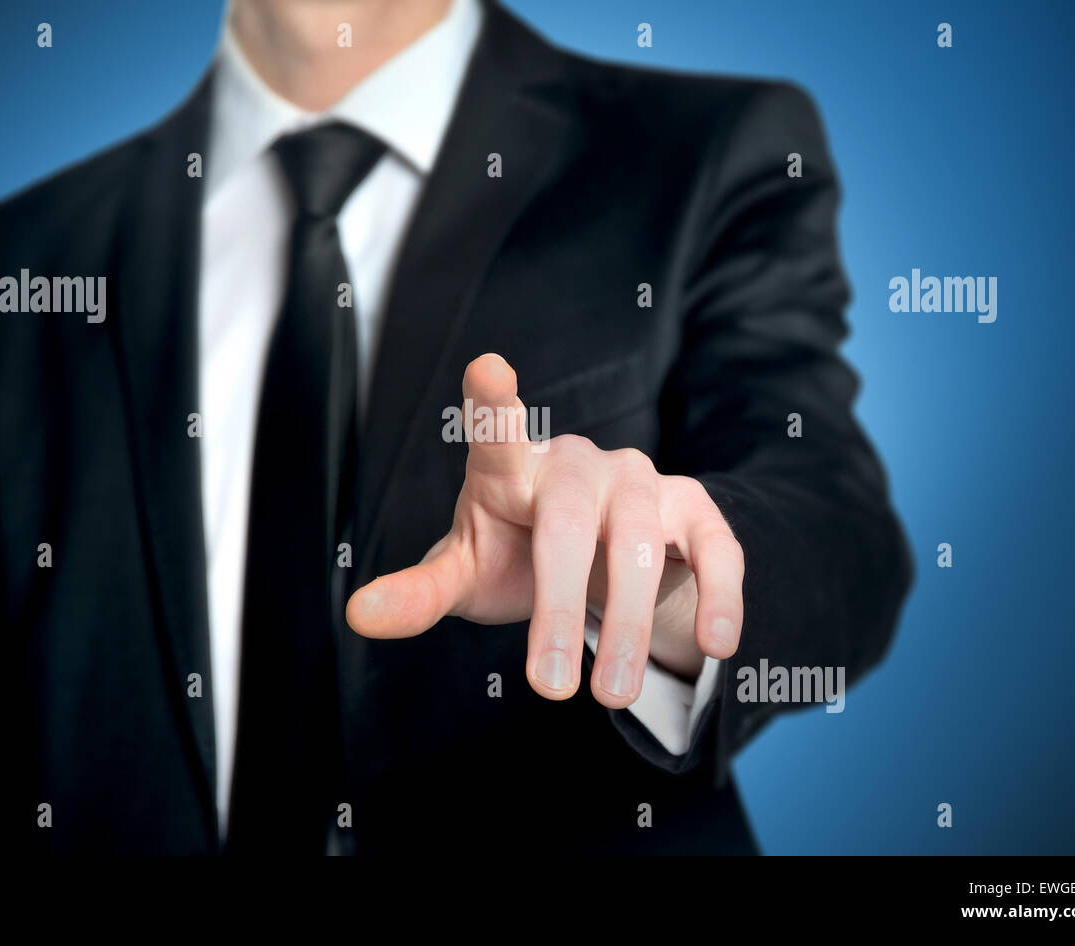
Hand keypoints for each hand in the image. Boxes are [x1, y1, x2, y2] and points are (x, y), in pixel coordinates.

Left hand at [346, 353, 742, 707]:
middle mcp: (575, 464)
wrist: (591, 557)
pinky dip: (718, 595)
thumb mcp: (465, 575)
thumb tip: (356, 616)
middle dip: (558, 608)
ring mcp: (637, 482)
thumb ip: (419, 593)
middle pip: (567, 525)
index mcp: (508, 468)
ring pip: (638, 542)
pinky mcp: (689, 510)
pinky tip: (715, 646)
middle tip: (548, 687)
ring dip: (628, 622)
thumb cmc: (515, 554)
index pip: (496, 431)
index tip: (487, 370)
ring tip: (612, 697)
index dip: (493, 403)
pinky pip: (714, 547)